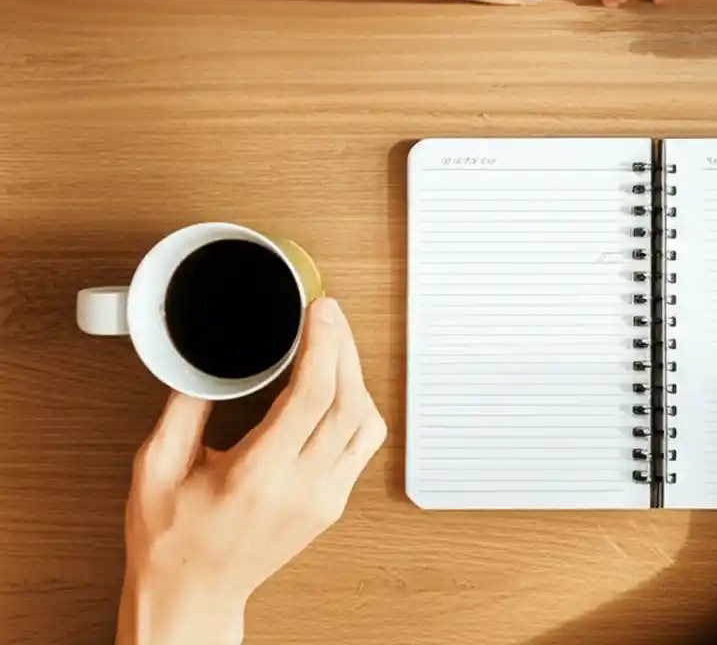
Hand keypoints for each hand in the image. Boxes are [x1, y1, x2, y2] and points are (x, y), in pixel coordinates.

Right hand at [115, 298, 387, 644]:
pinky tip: (339, 386)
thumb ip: (183, 408)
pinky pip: (363, 445)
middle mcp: (302, 488)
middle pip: (349, 401)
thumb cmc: (170, 541)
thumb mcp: (157, 468)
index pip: (312, 397)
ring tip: (333, 345)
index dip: (324, 344)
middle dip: (344, 347)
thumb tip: (205, 359)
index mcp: (257, 477)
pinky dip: (358, 408)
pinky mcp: (333, 505)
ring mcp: (324, 499)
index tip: (320, 311)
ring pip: (367, 423)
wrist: (192, 597)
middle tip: (328, 315)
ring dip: (356, 377)